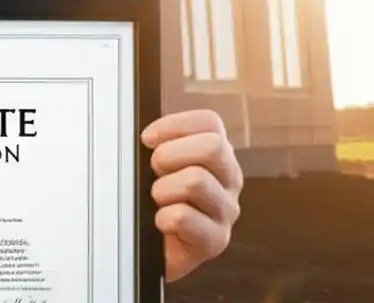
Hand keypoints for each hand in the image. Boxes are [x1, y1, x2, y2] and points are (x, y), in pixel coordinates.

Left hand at [142, 109, 242, 281]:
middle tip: (154, 172)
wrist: (145, 250)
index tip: (147, 139)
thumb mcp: (150, 167)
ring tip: (156, 202)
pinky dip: (162, 218)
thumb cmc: (147, 202)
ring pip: (196, 181)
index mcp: (216, 154)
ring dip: (163, 190)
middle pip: (213, 147)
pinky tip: (160, 224)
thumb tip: (145, 135)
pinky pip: (183, 217)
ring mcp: (226, 210)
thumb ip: (155, 146)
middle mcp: (229, 179)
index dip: (174, 125)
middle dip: (170, 155)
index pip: (210, 123)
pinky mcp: (216, 240)